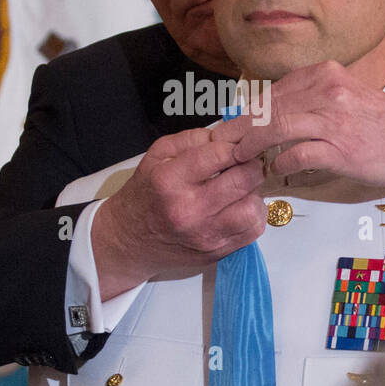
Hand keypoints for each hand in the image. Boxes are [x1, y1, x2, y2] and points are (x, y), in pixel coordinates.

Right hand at [92, 127, 266, 299]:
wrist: (130, 241)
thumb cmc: (146, 193)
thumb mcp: (158, 155)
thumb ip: (195, 139)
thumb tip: (232, 133)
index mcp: (170, 180)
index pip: (220, 154)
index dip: (237, 145)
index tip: (239, 144)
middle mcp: (188, 210)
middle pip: (243, 180)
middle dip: (251, 165)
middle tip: (247, 162)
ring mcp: (205, 235)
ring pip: (253, 208)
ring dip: (254, 193)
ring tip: (242, 188)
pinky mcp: (217, 252)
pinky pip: (253, 230)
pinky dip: (253, 215)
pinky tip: (239, 206)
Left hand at [213, 61, 384, 185]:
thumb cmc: (379, 121)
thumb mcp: (342, 95)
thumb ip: (309, 99)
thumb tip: (270, 115)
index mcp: (323, 75)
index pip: (272, 92)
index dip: (246, 111)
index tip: (229, 127)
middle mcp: (326, 91)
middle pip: (268, 108)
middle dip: (239, 128)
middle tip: (220, 145)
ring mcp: (333, 119)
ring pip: (276, 127)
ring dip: (252, 145)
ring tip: (238, 159)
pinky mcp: (340, 149)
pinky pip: (298, 155)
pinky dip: (281, 164)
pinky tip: (273, 172)